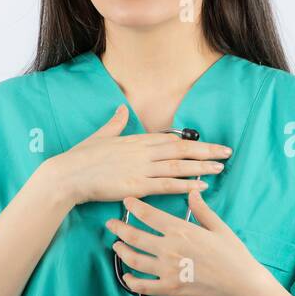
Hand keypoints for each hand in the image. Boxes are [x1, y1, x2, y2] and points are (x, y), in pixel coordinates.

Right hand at [48, 104, 231, 206]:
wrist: (68, 174)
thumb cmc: (81, 157)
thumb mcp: (101, 135)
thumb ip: (116, 123)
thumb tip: (123, 109)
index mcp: (136, 140)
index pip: (170, 140)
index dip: (191, 142)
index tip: (208, 143)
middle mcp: (142, 152)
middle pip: (181, 150)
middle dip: (206, 151)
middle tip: (227, 152)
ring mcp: (140, 168)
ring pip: (178, 166)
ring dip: (201, 166)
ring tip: (221, 167)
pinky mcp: (137, 186)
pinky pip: (167, 185)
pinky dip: (186, 184)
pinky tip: (202, 185)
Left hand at [106, 191, 272, 295]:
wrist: (241, 284)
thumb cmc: (233, 255)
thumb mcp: (219, 227)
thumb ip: (201, 210)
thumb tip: (191, 193)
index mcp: (182, 231)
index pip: (149, 215)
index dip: (134, 207)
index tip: (126, 202)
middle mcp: (170, 249)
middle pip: (135, 236)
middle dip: (119, 228)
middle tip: (111, 224)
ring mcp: (168, 270)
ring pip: (134, 259)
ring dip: (121, 251)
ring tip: (116, 245)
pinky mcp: (170, 289)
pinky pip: (143, 286)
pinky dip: (131, 281)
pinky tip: (127, 275)